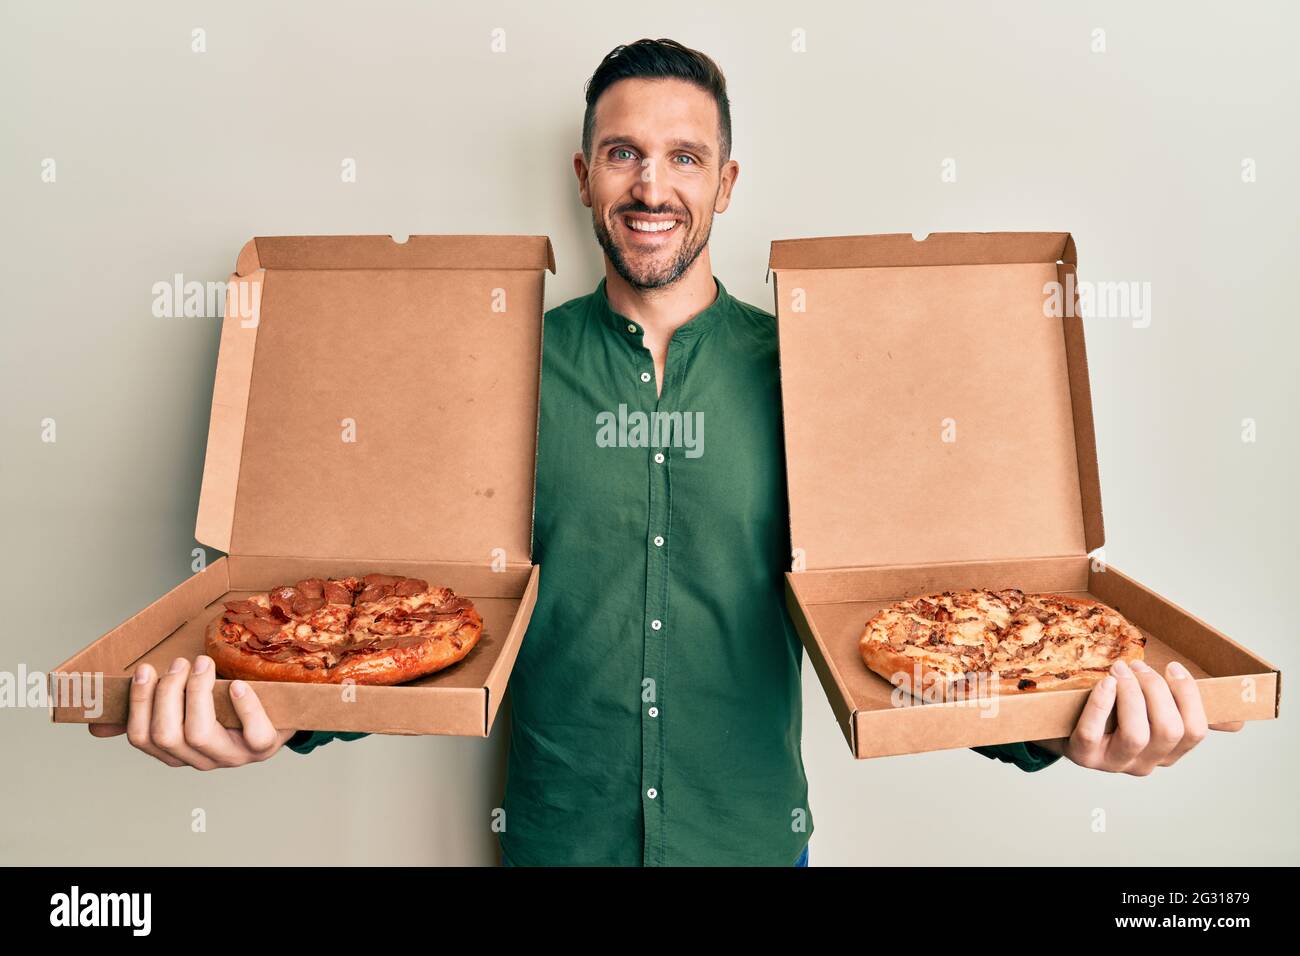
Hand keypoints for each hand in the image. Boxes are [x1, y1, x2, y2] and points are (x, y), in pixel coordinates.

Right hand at [88, 655, 297, 768]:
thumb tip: (95, 725)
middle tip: (180, 663)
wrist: (279, 714)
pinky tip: (238, 685)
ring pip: (198, 733)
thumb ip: (147, 712)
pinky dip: (243, 707)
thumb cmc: (226, 706)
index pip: (141, 737)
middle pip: (166, 735)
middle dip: (166, 694)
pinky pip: (253, 734)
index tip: (145, 669)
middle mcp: (200, 759)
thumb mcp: (186, 707)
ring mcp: (232, 756)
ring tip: (202, 663)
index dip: (138, 703)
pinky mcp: (263, 747)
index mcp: (176, 751)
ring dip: (196, 692)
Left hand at [1030, 659, 1243, 774]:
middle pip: (1168, 731)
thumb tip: (1238, 721)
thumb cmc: (1111, 714)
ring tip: (1121, 670)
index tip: (1174, 667)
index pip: (1195, 731)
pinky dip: (1102, 704)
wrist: (1061, 726)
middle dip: (1158, 691)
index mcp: (1167, 752)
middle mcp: (1144, 762)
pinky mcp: (1082, 755)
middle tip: (1140, 666)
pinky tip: (1105, 683)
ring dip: (1132, 695)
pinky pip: (1094, 732)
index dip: (1189, 697)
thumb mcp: (1149, 714)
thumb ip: (1186, 712)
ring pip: (1136, 734)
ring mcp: (1112, 762)